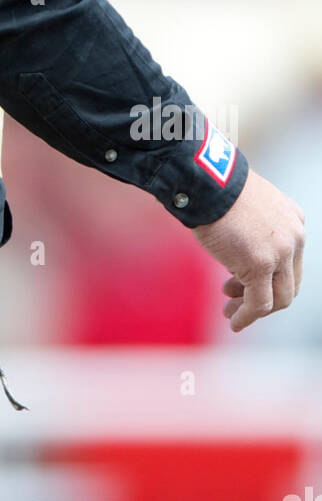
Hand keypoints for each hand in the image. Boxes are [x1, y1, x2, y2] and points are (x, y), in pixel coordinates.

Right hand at [192, 168, 304, 331]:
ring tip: (229, 310)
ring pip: (278, 298)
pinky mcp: (261, 265)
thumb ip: (255, 232)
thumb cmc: (214, 187)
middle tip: (233, 297)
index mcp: (294, 220)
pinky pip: (260, 304)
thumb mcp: (246, 207)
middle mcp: (294, 237)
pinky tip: (234, 321)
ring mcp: (280, 252)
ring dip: (253, 309)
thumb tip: (240, 259)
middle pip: (289, 283)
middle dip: (262, 296)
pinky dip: (247, 317)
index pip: (290, 263)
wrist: (205, 179)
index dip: (269, 279)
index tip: (242, 283)